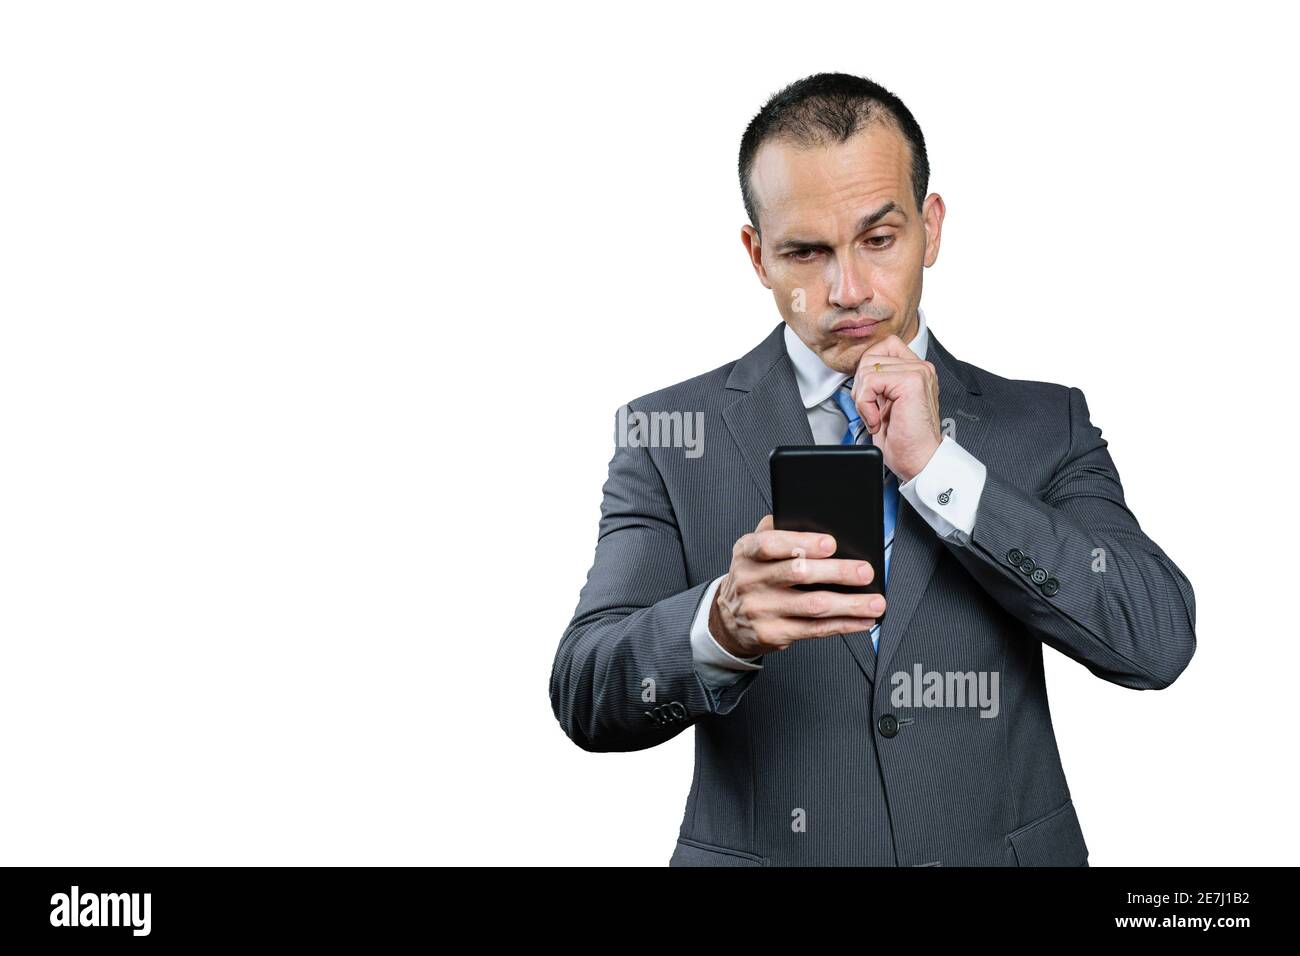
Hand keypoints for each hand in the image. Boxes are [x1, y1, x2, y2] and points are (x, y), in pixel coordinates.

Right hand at [709, 515, 885, 657]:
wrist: (728, 619)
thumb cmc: (752, 576)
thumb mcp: (752, 549)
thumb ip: (776, 530)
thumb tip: (814, 518)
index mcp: (747, 553)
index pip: (770, 544)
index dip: (802, 542)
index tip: (831, 543)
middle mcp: (751, 581)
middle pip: (797, 574)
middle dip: (837, 572)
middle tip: (865, 571)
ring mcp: (761, 610)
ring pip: (812, 606)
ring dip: (850, 604)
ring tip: (875, 601)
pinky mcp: (772, 634)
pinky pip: (814, 630)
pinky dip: (843, 624)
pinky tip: (862, 619)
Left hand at [851, 335, 942, 481]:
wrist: (919, 461)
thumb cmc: (904, 440)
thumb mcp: (886, 403)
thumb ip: (879, 382)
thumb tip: (860, 371)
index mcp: (916, 371)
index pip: (882, 347)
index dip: (868, 371)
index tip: (871, 398)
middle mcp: (920, 368)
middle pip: (869, 357)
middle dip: (861, 387)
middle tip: (872, 411)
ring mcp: (918, 372)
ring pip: (867, 369)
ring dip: (863, 399)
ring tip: (877, 418)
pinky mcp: (911, 382)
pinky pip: (870, 382)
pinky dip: (865, 405)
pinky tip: (878, 420)